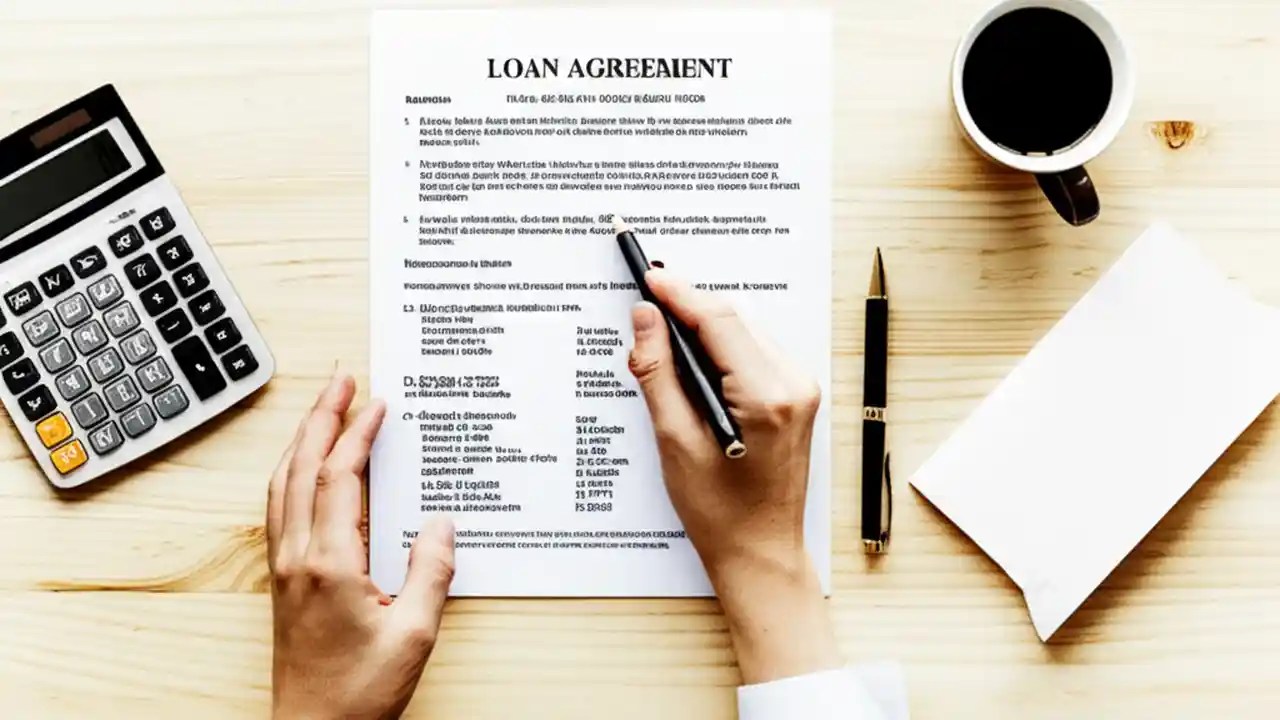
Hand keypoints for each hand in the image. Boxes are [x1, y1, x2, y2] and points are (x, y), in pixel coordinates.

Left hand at [267, 373, 455, 718]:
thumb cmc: (360, 692)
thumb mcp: (415, 634)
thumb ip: (431, 572)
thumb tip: (442, 524)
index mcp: (329, 563)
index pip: (340, 478)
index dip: (358, 435)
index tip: (377, 403)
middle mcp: (297, 557)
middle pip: (301, 467)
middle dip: (321, 417)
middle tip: (341, 378)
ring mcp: (282, 568)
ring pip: (283, 484)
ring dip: (302, 439)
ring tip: (323, 408)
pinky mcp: (281, 581)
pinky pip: (280, 508)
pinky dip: (293, 472)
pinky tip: (305, 467)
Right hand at [628, 269, 839, 683]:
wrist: (761, 552)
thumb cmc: (720, 512)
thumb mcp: (675, 442)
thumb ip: (658, 374)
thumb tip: (645, 320)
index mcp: (767, 396)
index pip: (719, 322)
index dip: (678, 294)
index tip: (647, 276)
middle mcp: (793, 385)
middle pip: (733, 320)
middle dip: (688, 308)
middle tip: (644, 303)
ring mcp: (801, 390)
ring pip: (744, 332)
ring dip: (704, 327)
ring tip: (660, 335)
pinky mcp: (797, 397)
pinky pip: (754, 353)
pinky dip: (721, 347)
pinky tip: (692, 361)